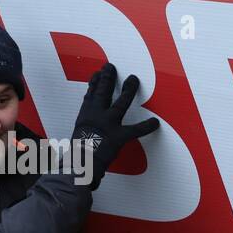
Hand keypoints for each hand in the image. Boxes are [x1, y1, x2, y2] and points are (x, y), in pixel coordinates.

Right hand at [72, 62, 159, 189]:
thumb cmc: (77, 155)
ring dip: (128, 90)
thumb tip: (90, 128)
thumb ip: (86, 128)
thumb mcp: (77, 137)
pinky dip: (147, 127)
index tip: (98, 73)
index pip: (90, 94)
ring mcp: (108, 124)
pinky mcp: (119, 135)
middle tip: (111, 67)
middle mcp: (96, 116)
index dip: (94, 82)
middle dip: (107, 78)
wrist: (80, 164)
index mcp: (85, 116)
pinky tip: (155, 122)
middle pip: (102, 92)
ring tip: (133, 79)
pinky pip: (136, 130)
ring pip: (121, 103)